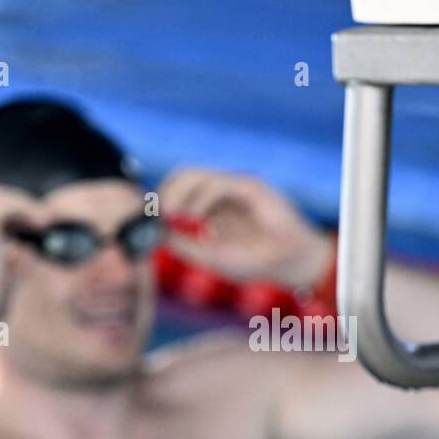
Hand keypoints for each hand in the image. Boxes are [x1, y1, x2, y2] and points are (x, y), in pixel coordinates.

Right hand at [0, 185, 49, 327]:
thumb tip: (23, 253)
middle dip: (14, 206)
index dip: (4, 220)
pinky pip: (5, 204)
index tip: (27, 229)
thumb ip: (3, 263)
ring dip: (22, 204)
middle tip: (39, 220)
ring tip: (44, 220)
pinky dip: (26, 208)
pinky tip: (42, 222)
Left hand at [157, 168, 331, 288]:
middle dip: (165, 191)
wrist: (290, 264)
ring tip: (174, 215)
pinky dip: (201, 198)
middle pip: (184, 176)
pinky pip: (218, 183)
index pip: (179, 189)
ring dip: (179, 193)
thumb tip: (156, 234)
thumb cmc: (254, 262)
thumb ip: (184, 245)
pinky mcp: (250, 187)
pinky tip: (194, 216)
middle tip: (157, 212)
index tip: (148, 216)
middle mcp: (222, 192)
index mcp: (212, 206)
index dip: (161, 198)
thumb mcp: (210, 257)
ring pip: (196, 174)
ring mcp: (236, 187)